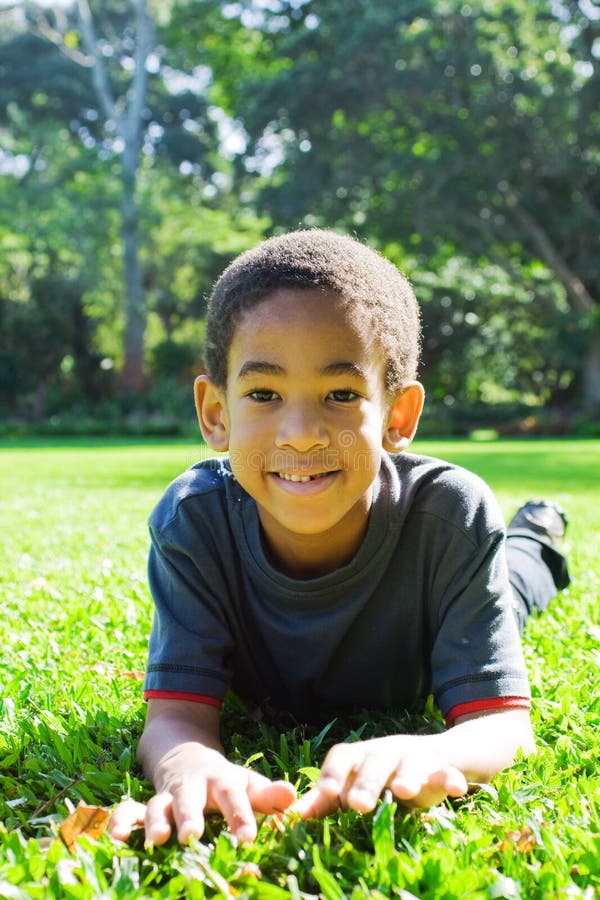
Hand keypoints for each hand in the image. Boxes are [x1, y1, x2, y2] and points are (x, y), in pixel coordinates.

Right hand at [108, 743, 295, 845]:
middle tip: (191, 836)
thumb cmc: (221, 781)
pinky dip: (120, 821)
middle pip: (190, 799)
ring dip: (155, 822)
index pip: (233, 796)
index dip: (241, 815)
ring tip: (156, 840)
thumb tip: (293, 797)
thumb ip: (266, 794)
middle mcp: (190, 787)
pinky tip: (116, 837)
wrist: (183, 754)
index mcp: (220, 781)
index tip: (248, 838)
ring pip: (156, 805)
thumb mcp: (244, 783)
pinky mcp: (142, 805)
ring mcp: (164, 795)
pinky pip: (127, 811)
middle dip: (189, 816)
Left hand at [288, 735, 467, 818]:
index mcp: (359, 756)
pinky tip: (457, 789)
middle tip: (358, 803)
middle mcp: (383, 752)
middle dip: (366, 781)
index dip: (334, 774)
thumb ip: (322, 803)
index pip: (341, 758)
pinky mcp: (439, 769)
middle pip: (373, 762)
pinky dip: (451, 778)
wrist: (430, 757)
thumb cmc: (379, 777)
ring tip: (404, 789)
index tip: (326, 793)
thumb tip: (282, 821)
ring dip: (407, 775)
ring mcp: (412, 758)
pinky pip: (446, 772)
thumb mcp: (351, 786)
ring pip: (408, 763)